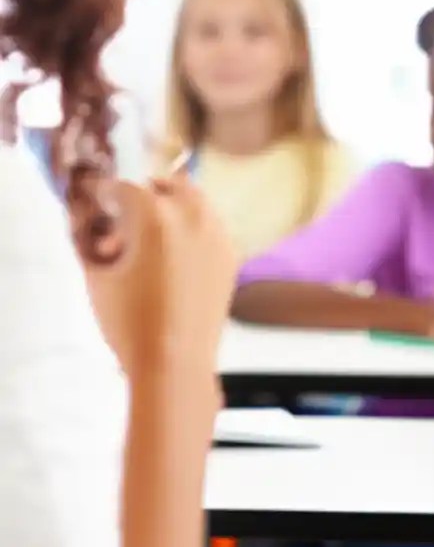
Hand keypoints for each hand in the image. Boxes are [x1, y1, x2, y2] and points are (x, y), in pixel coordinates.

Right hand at [79, 174, 235, 378]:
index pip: (125, 187)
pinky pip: (212, 227)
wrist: (175, 361)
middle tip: (127, 213)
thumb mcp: (97, 276)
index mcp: (155, 216)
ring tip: (152, 235)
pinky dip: (194, 229)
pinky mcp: (231, 256)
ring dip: (175, 207)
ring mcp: (218, 235)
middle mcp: (193, 217)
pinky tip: (175, 255)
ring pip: (197, 202)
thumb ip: (90, 240)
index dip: (106, 192)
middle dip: (146, 193)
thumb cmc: (130, 322)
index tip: (98, 198)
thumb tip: (91, 223)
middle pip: (169, 185)